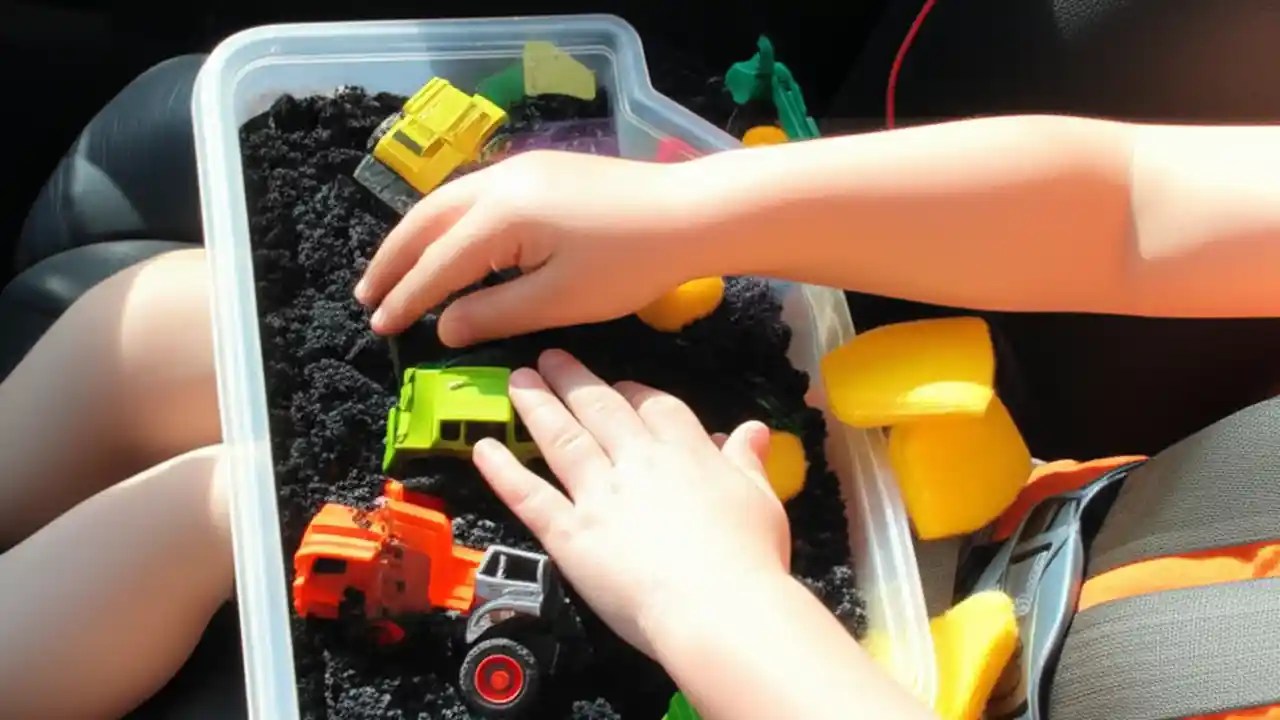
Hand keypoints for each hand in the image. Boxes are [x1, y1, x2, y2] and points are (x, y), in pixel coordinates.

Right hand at [353, 150, 717, 344]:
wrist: (687, 213)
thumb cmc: (627, 264)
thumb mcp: (558, 301)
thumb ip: (493, 314)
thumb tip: (442, 327)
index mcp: (500, 216)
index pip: (436, 265)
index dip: (405, 299)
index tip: (378, 327)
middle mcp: (499, 181)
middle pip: (425, 221)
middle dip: (392, 260)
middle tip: (366, 297)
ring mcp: (519, 168)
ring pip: (446, 202)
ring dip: (414, 237)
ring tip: (392, 272)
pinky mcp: (539, 168)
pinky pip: (473, 194)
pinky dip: (446, 222)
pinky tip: (445, 243)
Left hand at [470, 349, 791, 658]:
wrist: (717, 608)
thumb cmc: (749, 561)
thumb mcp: (762, 502)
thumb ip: (748, 463)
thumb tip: (752, 431)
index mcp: (686, 453)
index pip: (655, 406)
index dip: (634, 393)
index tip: (621, 387)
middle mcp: (637, 463)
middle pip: (600, 409)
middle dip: (574, 380)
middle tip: (550, 359)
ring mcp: (599, 495)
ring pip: (562, 440)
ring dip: (537, 406)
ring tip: (518, 380)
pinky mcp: (570, 534)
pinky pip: (530, 496)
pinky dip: (503, 471)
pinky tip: (485, 448)